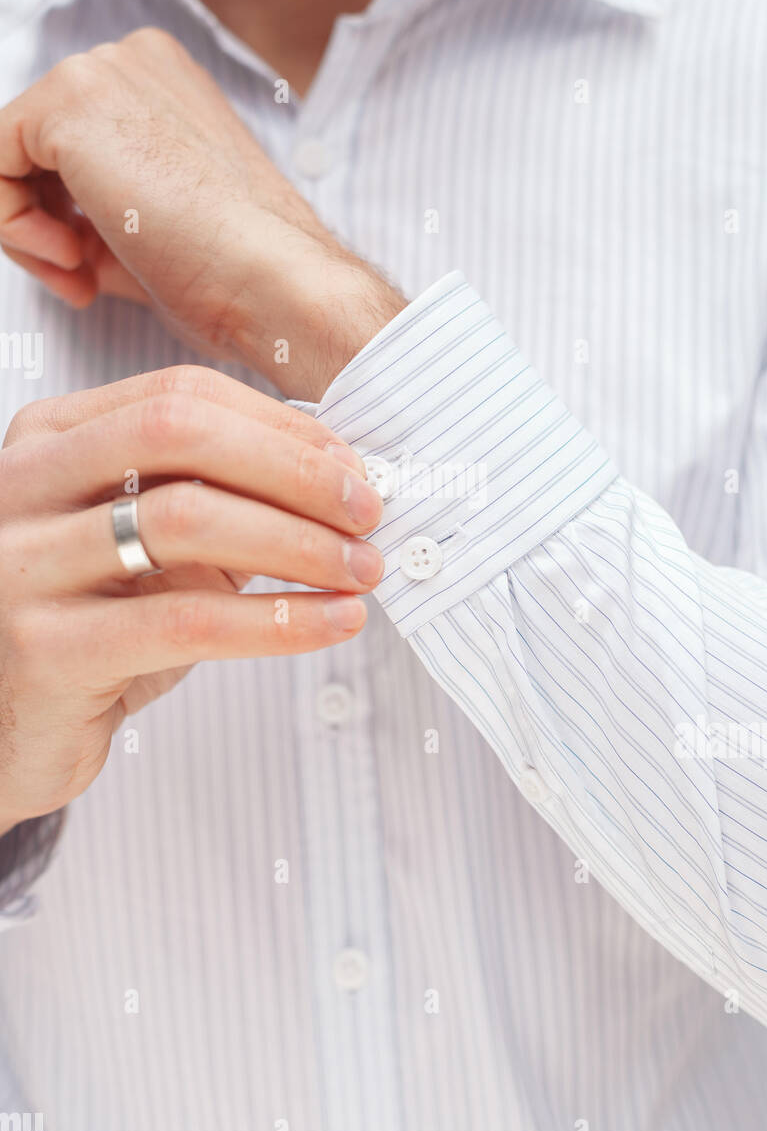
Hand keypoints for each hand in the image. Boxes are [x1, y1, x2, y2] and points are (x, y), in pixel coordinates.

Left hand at [0, 29, 404, 400]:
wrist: (273, 281)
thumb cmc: (233, 272)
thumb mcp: (149, 229)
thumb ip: (90, 209)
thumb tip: (39, 227)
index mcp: (163, 83)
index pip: (72, 142)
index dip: (66, 214)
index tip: (92, 270)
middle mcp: (132, 61)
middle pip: (33, 143)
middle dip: (42, 221)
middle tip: (81, 280)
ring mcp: (101, 71)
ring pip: (7, 152)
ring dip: (25, 229)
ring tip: (80, 273)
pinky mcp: (69, 100)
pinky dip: (11, 222)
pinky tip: (71, 256)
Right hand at [0, 365, 383, 836]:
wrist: (0, 735)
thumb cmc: (88, 630)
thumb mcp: (141, 548)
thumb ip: (212, 500)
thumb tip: (339, 482)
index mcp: (50, 440)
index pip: (181, 395)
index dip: (282, 427)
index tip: (352, 469)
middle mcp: (23, 485)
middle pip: (181, 433)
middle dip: (294, 468)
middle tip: (367, 513)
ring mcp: (23, 564)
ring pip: (186, 519)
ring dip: (298, 543)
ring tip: (361, 571)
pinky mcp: (47, 649)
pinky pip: (187, 621)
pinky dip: (279, 619)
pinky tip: (332, 623)